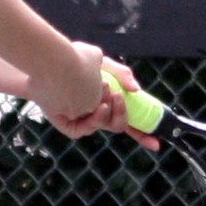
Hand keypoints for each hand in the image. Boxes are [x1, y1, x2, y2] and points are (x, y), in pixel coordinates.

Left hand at [45, 55, 160, 151]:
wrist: (48, 64)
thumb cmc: (75, 62)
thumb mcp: (103, 64)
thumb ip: (122, 73)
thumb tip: (137, 90)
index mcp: (109, 104)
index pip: (131, 123)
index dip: (144, 134)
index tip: (157, 143)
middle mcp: (98, 115)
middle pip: (120, 126)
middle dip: (124, 113)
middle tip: (118, 96)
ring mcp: (85, 121)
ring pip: (105, 126)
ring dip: (109, 109)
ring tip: (103, 88)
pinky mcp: (70, 126)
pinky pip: (86, 129)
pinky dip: (95, 118)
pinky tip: (96, 104)